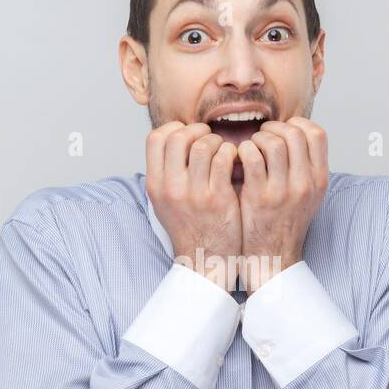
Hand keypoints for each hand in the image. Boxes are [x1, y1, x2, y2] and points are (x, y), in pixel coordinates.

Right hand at [145, 121, 241, 290]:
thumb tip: (174, 138)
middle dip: (197, 130)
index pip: (155, 139)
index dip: (173, 128)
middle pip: (178, 137)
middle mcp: (171, 188)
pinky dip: (230, 152)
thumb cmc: (190, 226)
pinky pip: (223, 159)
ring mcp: (194, 194)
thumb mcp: (165, 201)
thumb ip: (166, 172)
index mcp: (155, 185)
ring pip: (202, 145)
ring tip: (223, 149)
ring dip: (216, 141)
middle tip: (209, 136)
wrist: (206, 260)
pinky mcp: (218, 198)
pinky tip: (234, 160)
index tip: (188, 134)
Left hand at [236, 117, 328, 293]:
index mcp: (319, 179)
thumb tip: (297, 133)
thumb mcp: (309, 194)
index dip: (298, 124)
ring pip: (274, 143)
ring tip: (250, 147)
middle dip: (274, 128)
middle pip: (294, 134)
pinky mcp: (259, 198)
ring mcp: (282, 191)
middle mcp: (305, 184)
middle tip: (261, 136)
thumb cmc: (286, 221)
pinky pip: (252, 158)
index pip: (317, 134)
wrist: (273, 255)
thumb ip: (307, 166)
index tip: (283, 129)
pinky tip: (240, 158)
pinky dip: (243, 150)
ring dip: (257, 138)